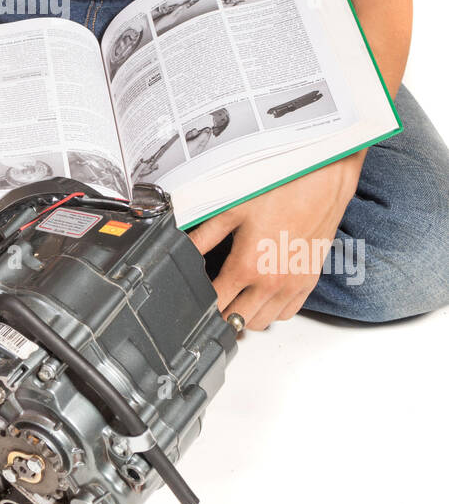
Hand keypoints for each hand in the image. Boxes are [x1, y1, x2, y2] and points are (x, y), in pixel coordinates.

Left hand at [188, 153, 363, 329]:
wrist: (321, 181)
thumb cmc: (281, 189)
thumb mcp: (232, 209)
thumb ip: (204, 236)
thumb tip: (182, 249)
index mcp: (248, 266)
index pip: (217, 304)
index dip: (201, 304)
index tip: (195, 297)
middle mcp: (272, 282)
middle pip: (238, 321)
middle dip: (220, 314)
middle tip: (212, 300)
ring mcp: (293, 285)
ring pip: (263, 322)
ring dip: (246, 316)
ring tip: (235, 299)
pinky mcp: (309, 281)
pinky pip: (287, 313)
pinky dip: (272, 311)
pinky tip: (262, 295)